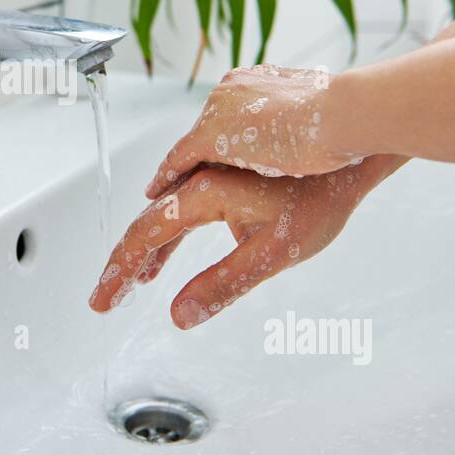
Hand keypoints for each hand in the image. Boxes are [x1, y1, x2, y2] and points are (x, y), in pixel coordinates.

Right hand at [92, 158, 398, 329]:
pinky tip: (189, 231)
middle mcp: (199, 164)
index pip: (146, 234)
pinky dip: (182, 210)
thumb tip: (178, 317)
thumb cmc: (321, 197)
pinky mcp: (233, 143)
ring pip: (174, 198)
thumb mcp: (273, 253)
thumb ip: (222, 282)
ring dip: (159, 237)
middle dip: (131, 258)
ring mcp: (214, 148)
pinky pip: (193, 179)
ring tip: (148, 276)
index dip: (119, 269)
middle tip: (114, 294)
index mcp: (202, 190)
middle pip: (153, 216)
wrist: (353, 137)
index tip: (101, 301)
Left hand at [145, 64, 360, 198]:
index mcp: (254, 81)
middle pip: (206, 130)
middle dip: (199, 157)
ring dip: (180, 170)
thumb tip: (304, 132)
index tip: (217, 156)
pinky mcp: (212, 135)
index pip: (227, 116)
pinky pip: (179, 159)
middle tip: (185, 181)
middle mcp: (229, 89)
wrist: (342, 114)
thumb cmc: (343, 118)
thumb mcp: (315, 116)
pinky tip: (155, 193)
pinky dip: (166, 176)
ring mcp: (218, 110)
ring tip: (166, 190)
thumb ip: (298, 120)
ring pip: (191, 146)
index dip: (222, 140)